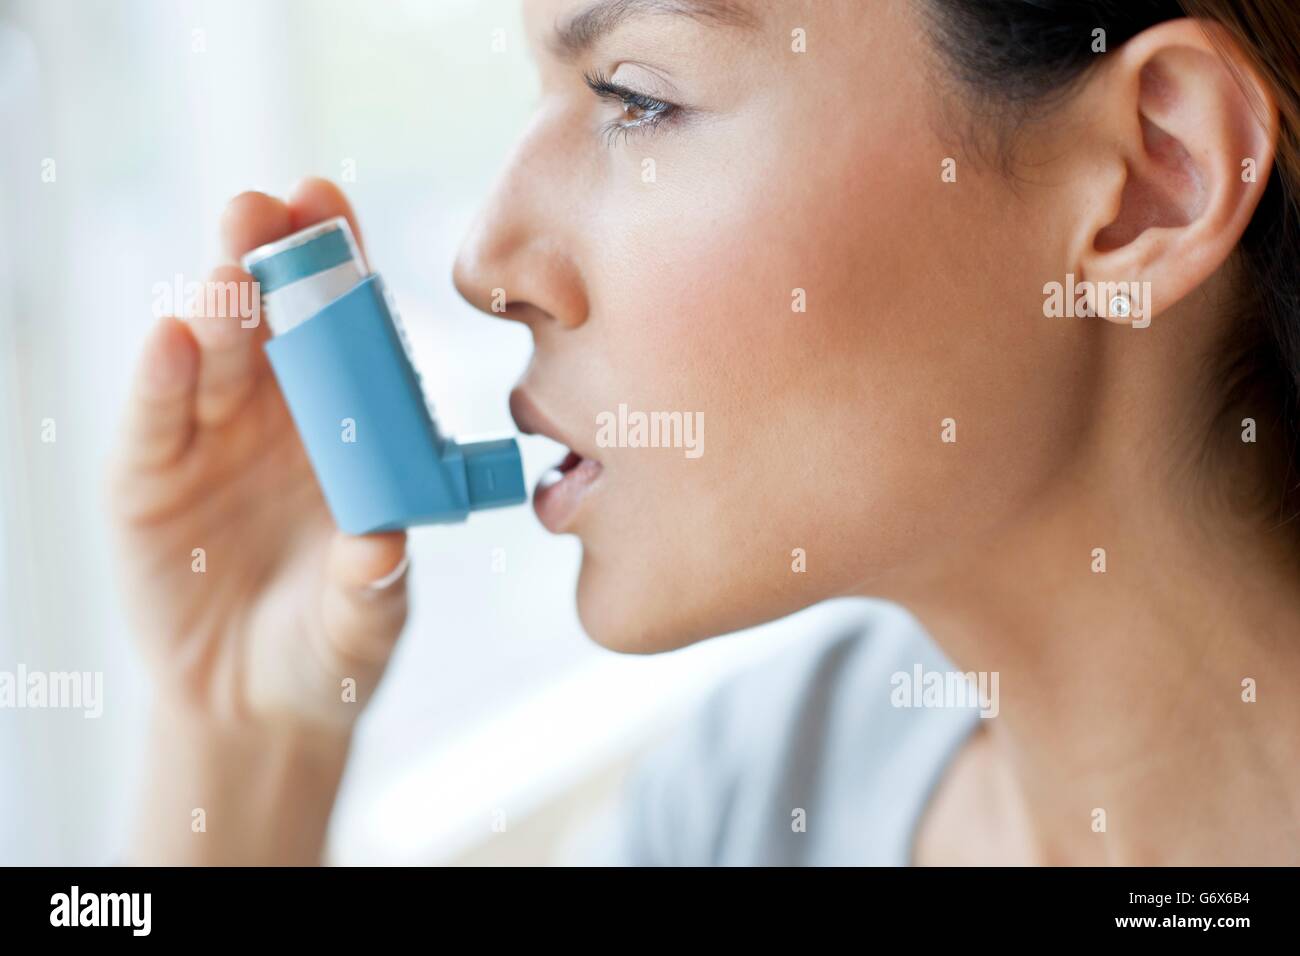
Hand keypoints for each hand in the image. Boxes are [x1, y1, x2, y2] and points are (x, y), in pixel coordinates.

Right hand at [109, 179, 408, 731]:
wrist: (252, 707)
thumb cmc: (328, 649)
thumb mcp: (364, 622)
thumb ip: (374, 585)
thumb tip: (383, 543)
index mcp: (345, 426)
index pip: (345, 332)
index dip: (340, 268)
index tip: (333, 206)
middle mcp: (277, 417)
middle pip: (271, 322)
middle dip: (268, 259)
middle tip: (268, 207)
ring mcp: (209, 441)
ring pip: (212, 356)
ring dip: (218, 307)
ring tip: (229, 269)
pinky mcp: (148, 478)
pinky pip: (156, 418)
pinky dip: (162, 379)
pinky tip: (172, 338)